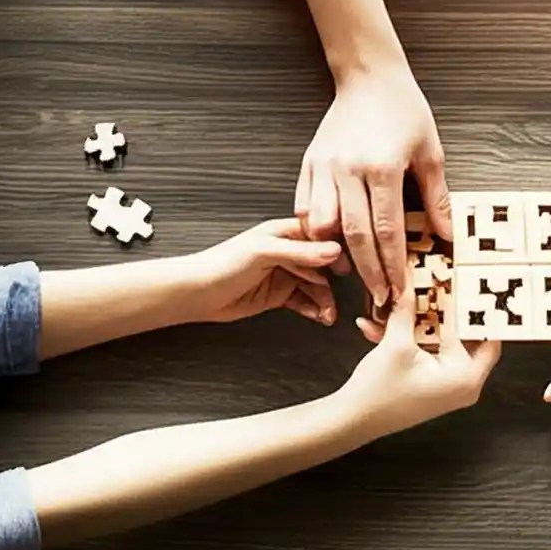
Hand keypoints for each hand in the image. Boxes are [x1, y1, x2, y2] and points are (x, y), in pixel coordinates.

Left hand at [181, 218, 340, 324]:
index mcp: (285, 232)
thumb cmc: (222, 264)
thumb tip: (334, 251)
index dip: (339, 249)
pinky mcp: (279, 294)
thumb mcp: (265, 252)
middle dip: (334, 281)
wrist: (198, 292)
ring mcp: (284, 274)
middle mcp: (288, 251)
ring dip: (325, 299)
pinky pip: (305, 301)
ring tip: (329, 313)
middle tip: (345, 295)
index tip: (353, 264)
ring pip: (316, 286)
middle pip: (323, 264)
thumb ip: (300, 252)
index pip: (322, 236)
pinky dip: (314, 310)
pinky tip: (320, 317)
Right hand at [295, 65, 450, 306]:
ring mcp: (325, 167)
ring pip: (322, 224)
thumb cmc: (404, 110)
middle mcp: (349, 170)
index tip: (398, 290)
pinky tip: (328, 242)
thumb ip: (436, 196)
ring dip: (335, 253)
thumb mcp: (430, 152)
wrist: (369, 75)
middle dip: (368, 272)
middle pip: (354, 236)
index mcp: (382, 168)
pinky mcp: (310, 162)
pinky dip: (314, 229)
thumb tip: (445, 234)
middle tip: (379, 296)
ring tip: (351, 272)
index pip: (387, 231)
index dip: (392, 266)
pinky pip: (305, 206)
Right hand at [343, 286, 500, 436]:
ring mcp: (447, 384)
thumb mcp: (395, 343)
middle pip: (462, 334)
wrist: (351, 421)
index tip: (464, 284)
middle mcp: (463, 383)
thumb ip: (407, 309)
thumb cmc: (377, 394)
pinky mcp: (431, 382)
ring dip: (418, 322)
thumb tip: (412, 284)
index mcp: (466, 376)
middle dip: (442, 309)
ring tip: (402, 301)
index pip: (484, 333)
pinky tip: (381, 324)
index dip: (472, 307)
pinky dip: (409, 337)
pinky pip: (427, 351)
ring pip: (440, 340)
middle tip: (434, 285)